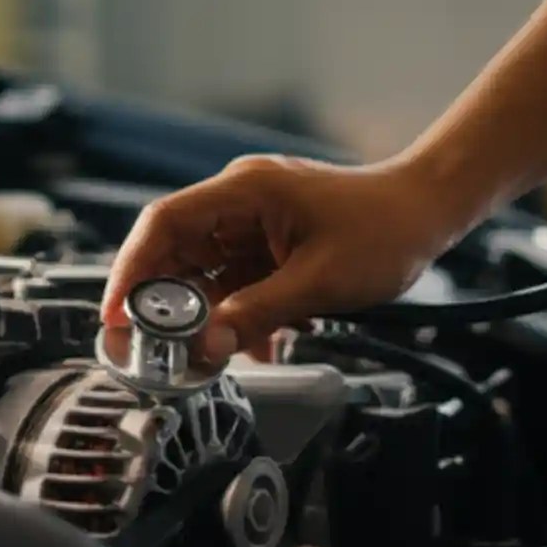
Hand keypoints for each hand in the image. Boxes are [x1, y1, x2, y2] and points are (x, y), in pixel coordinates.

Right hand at [100, 154, 469, 358]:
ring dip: (205, 315)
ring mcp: (251, 223)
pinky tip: (254, 341)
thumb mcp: (320, 281)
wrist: (429, 210)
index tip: (116, 313)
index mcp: (244, 192)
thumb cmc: (386, 229)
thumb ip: (258, 313)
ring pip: (202, 272)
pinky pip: (232, 281)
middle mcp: (238, 202)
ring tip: (217, 353)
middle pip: (174, 251)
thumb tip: (208, 346)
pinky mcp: (265, 244)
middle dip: (163, 303)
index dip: (131, 268)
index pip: (164, 224)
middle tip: (151, 348)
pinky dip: (235, 313)